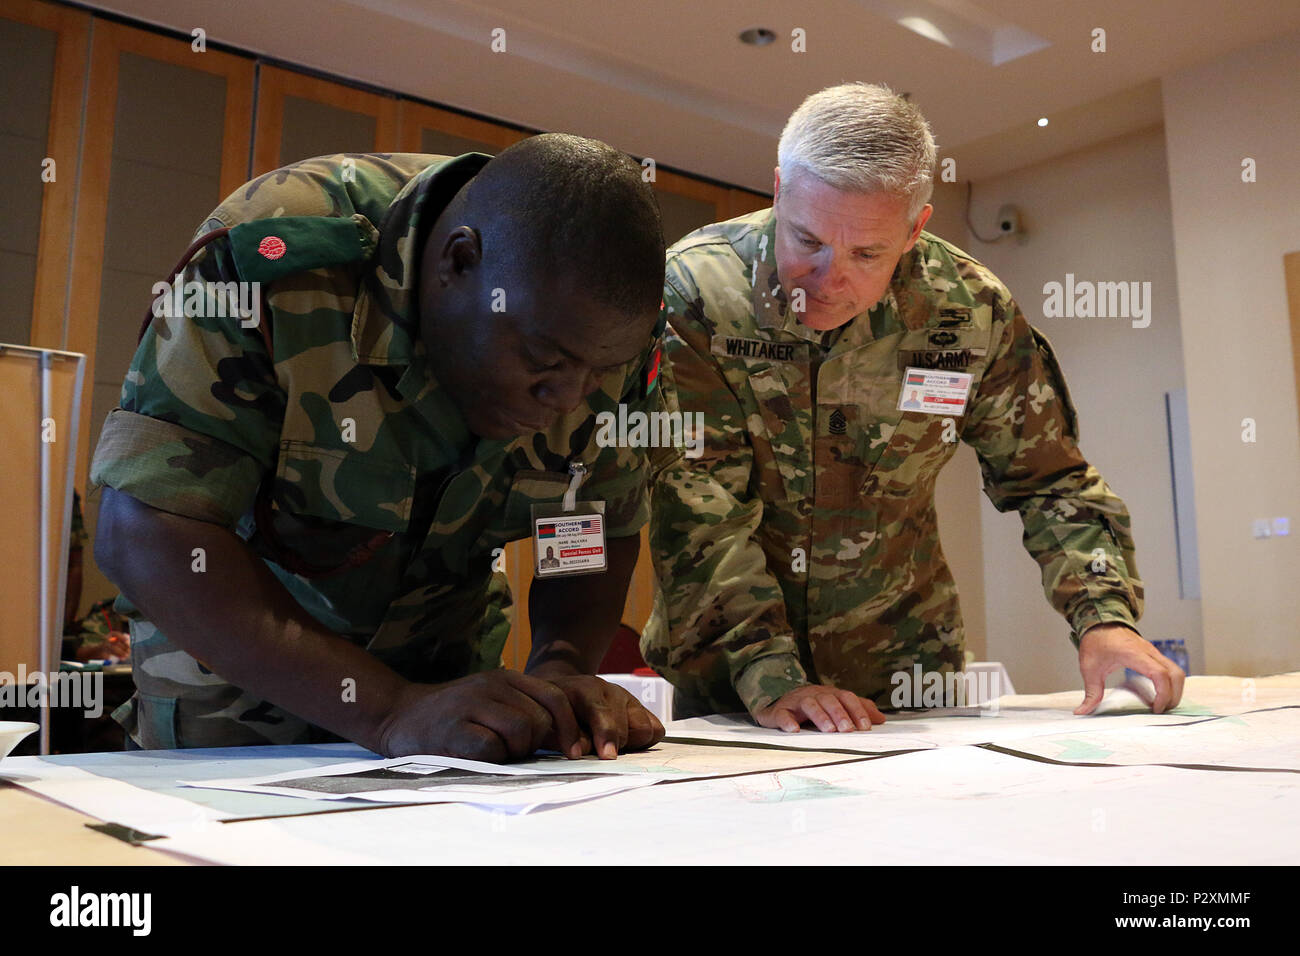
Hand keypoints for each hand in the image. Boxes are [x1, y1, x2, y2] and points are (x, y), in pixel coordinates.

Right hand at [376, 670, 583, 761]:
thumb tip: (567, 740)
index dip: (569, 727)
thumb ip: (524, 709)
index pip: (556, 698)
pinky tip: (476, 756)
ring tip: (494, 753)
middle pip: (541, 720)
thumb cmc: (454, 716)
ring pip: (522, 732)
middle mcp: (492, 685)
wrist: (399, 715)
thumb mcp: (492, 701)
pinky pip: (492, 748)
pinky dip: (491, 759)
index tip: (571, 751)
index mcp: (507, 678)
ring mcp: (472, 704)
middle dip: (536, 745)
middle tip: (513, 752)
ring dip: (515, 752)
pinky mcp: (453, 728)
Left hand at [544, 675, 665, 758]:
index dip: (603, 736)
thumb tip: (581, 751)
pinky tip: (625, 742)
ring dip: (630, 743)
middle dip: (614, 745)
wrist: (562, 692)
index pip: (602, 713)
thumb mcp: (551, 720)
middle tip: (599, 753)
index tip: (602, 756)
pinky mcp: (639, 708)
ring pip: (645, 730)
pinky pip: (655, 729)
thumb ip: (565, 735)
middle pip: (627, 728)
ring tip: (611, 746)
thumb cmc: (554, 712)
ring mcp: (628, 698)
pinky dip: (642, 740)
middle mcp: (610, 690)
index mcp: (586, 689)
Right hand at [753, 684, 885, 732]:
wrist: (779, 705)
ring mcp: (795, 702)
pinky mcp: (779, 711)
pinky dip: (787, 721)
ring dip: (820, 716)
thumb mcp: (836, 707)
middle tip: (848, 730)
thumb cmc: (813, 708)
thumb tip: (881, 718)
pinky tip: (794, 730)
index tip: (866, 727)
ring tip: (829, 730)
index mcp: (829, 694)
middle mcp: (814, 695)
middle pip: (828, 699)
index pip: (846, 697)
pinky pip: (782, 714)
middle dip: (840, 714)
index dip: (856, 710)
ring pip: (808, 704)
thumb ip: (858, 710)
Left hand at [1075, 623, 1184, 714]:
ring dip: (1175, 689)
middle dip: (1174, 695)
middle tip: (1160, 710)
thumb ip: (1090, 692)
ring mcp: (1153, 651)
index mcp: (1134, 654)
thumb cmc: (1095, 641)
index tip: (1156, 708)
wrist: (1099, 621)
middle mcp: (1149, 652)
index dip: (1163, 694)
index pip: (1160, 674)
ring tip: (1162, 704)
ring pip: (1177, 671)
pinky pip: (1171, 668)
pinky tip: (1159, 693)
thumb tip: (1083, 712)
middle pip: (1176, 674)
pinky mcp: (1154, 654)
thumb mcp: (1089, 668)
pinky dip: (1171, 682)